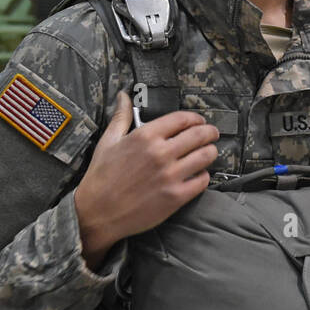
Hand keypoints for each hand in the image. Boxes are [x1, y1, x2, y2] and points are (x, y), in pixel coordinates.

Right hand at [74, 91, 219, 270]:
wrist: (97, 213)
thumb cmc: (101, 176)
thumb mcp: (109, 141)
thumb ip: (121, 117)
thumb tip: (124, 95)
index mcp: (145, 136)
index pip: (182, 119)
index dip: (196, 118)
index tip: (199, 121)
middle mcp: (160, 153)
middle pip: (200, 135)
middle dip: (210, 132)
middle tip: (212, 134)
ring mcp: (170, 176)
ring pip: (206, 156)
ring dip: (211, 152)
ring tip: (209, 152)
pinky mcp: (176, 197)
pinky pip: (202, 181)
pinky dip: (204, 176)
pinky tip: (198, 174)